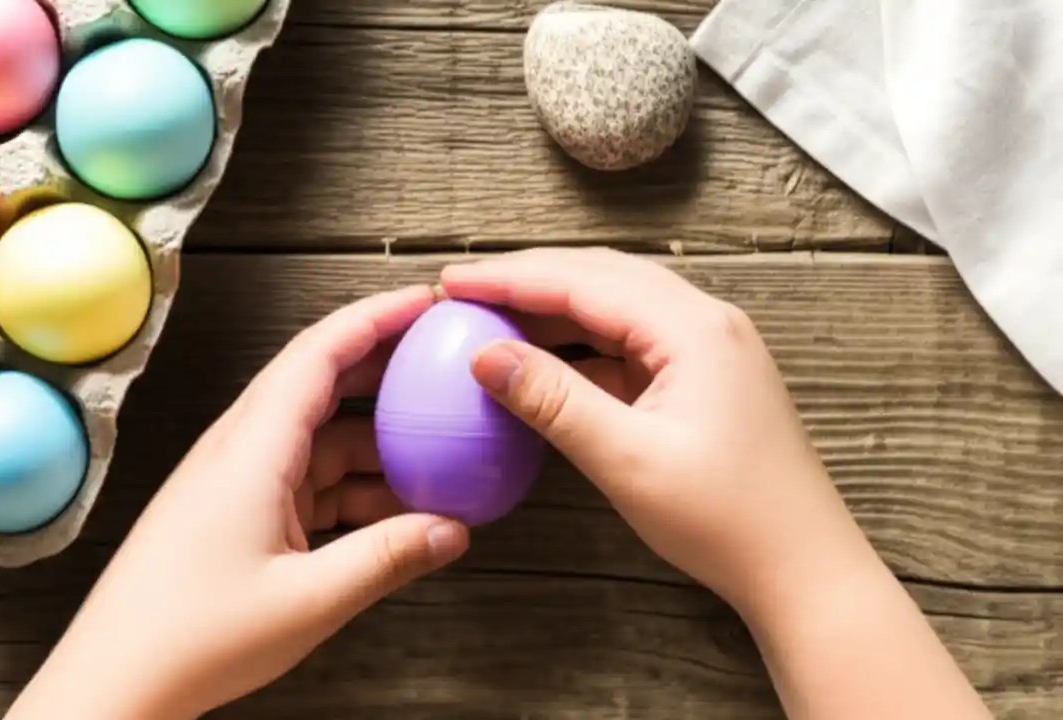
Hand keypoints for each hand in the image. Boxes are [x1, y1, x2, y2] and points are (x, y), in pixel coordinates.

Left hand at [7, 286, 468, 719]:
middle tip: (441, 362)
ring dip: (375, 441)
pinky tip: (392, 511)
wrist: (115, 682)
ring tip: (435, 453)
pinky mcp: (236, 512)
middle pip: (321, 383)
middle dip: (385, 367)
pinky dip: (353, 485)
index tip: (424, 302)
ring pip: (319, 437)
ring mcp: (237, 481)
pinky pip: (307, 479)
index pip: (319, 353)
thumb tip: (451, 529)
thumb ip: (388, 558)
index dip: (376, 318)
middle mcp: (240, 451)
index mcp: (251, 450)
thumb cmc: (189, 640)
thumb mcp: (308, 601)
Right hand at [442, 248, 851, 611]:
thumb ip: (554, 401)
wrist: (803, 568)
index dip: (510, 278)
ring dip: (553, 309)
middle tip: (462, 291)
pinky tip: (543, 362)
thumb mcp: (626, 460)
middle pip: (601, 277)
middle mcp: (706, 321)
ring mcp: (710, 348)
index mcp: (693, 328)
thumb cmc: (726, 519)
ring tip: (491, 318)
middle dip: (528, 279)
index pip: (583, 282)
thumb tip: (485, 357)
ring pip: (616, 306)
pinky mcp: (705, 378)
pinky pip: (632, 343)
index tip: (451, 281)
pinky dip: (582, 345)